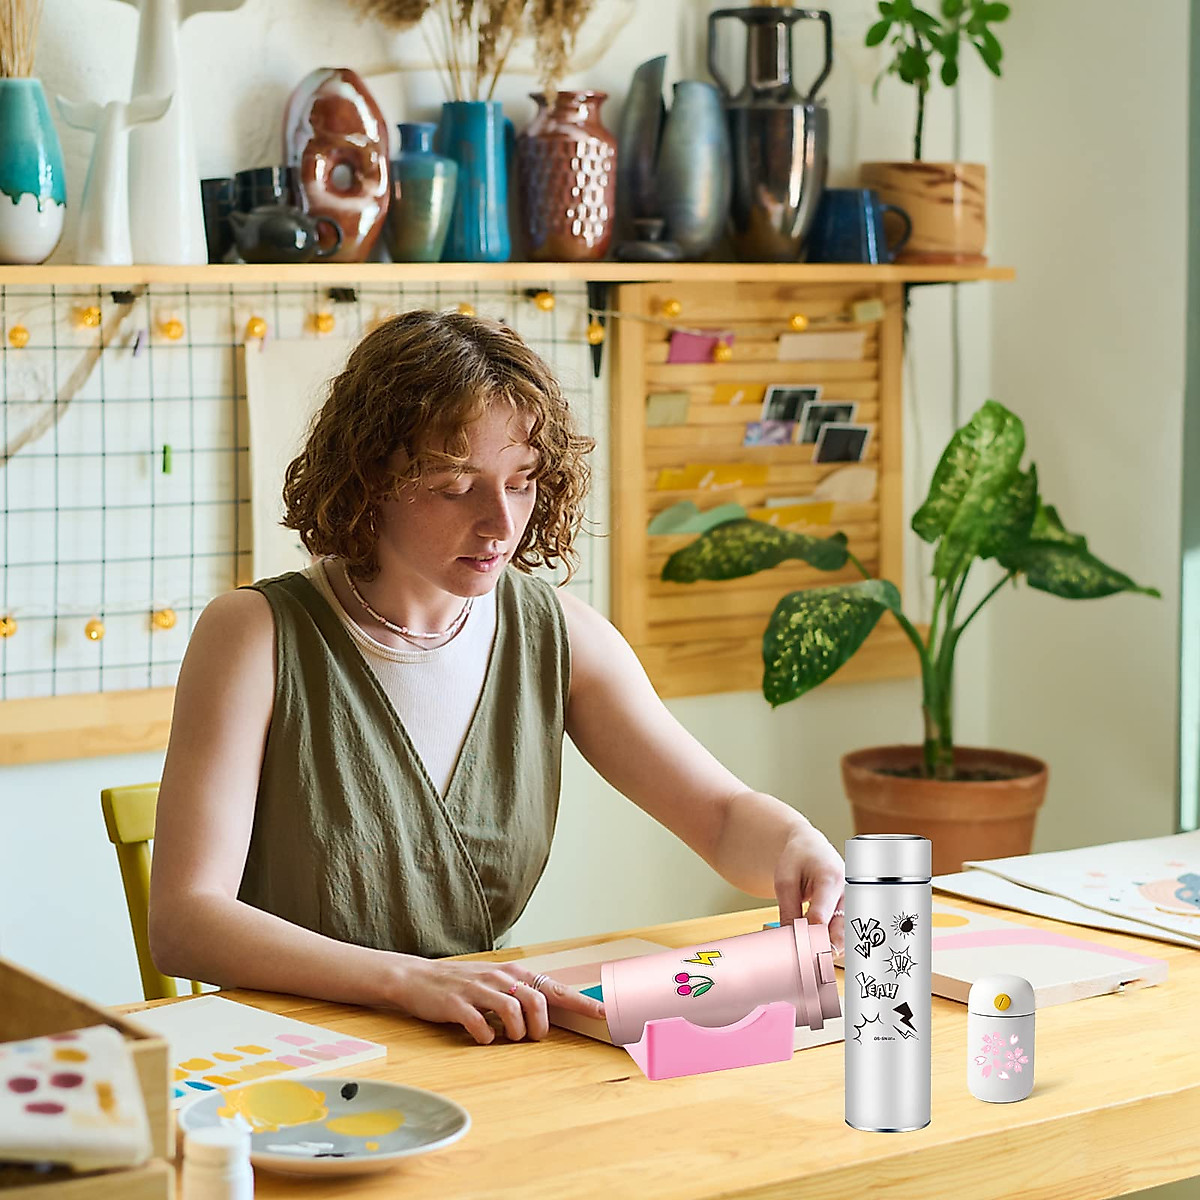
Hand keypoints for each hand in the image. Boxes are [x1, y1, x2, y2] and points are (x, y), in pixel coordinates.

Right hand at [393, 958, 607, 1045]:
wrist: (416, 977)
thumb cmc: (460, 984)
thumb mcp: (494, 983)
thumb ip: (520, 993)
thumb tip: (548, 1014)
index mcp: (513, 973)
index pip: (554, 988)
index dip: (580, 1002)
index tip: (603, 1013)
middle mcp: (500, 978)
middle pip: (538, 1000)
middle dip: (541, 1025)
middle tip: (533, 1037)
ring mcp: (478, 989)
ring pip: (513, 1010)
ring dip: (516, 1031)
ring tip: (508, 1037)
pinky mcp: (457, 1003)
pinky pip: (480, 1025)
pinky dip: (486, 1037)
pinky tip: (482, 1037)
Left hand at [774, 819, 844, 955]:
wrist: (811, 847)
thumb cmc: (797, 859)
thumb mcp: (785, 882)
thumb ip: (788, 912)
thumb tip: (788, 942)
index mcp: (830, 878)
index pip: (821, 918)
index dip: (809, 940)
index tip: (799, 957)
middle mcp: (848, 892)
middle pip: (841, 932)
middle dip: (824, 951)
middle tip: (806, 967)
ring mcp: (853, 902)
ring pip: (846, 937)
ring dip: (828, 950)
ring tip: (810, 962)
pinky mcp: (852, 910)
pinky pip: (845, 933)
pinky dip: (832, 944)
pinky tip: (818, 951)